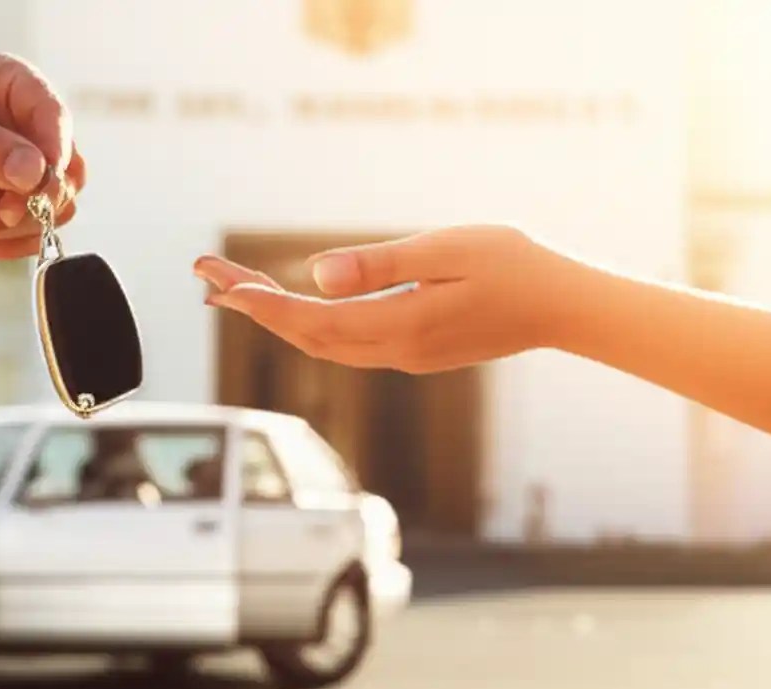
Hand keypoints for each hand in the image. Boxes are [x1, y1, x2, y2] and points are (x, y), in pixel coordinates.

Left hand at [0, 54, 85, 257]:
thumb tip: (34, 172)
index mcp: (9, 87)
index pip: (55, 117)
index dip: (55, 151)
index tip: (36, 182)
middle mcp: (22, 128)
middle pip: (66, 171)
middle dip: (32, 199)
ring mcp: (18, 173)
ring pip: (54, 210)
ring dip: (5, 224)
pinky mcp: (8, 211)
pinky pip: (31, 238)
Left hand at [195, 225, 577, 373]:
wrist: (563, 307)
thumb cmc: (514, 266)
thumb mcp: (448, 250)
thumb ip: (381, 264)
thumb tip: (314, 274)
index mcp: (402, 325)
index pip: (310, 320)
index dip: (259, 305)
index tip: (215, 285)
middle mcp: (396, 351)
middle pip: (306, 336)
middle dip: (254, 308)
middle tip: (206, 279)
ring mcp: (406, 357)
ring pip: (323, 345)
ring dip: (277, 319)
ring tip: (234, 294)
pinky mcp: (416, 352)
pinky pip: (346, 345)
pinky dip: (309, 327)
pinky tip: (294, 310)